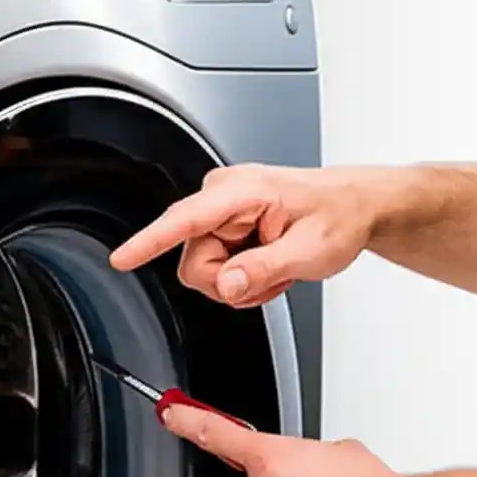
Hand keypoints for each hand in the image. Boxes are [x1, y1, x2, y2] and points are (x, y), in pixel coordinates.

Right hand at [110, 164, 373, 307]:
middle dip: (230, 282)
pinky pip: (215, 268)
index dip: (149, 241)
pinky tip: (268, 263)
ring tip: (275, 266)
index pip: (184, 220)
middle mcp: (223, 197)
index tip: (122, 258)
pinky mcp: (223, 226)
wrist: (354, 207)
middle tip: (272, 274)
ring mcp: (221, 212)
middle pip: (195, 263)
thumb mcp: (310, 250)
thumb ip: (264, 269)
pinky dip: (243, 276)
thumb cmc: (339, 215)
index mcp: (241, 192)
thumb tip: (226, 285)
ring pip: (204, 271)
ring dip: (240, 281)